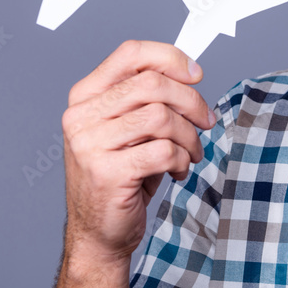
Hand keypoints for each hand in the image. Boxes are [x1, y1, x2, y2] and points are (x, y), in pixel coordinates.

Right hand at [56, 40, 214, 287]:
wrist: (98, 233)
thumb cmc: (121, 175)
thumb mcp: (130, 127)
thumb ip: (148, 97)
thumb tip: (190, 71)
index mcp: (85, 96)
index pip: (130, 54)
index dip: (170, 57)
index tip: (196, 73)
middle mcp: (81, 116)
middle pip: (152, 84)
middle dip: (191, 101)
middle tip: (206, 121)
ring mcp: (90, 145)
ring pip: (161, 117)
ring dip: (189, 136)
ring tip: (192, 152)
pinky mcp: (106, 173)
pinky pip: (163, 151)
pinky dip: (182, 160)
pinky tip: (179, 170)